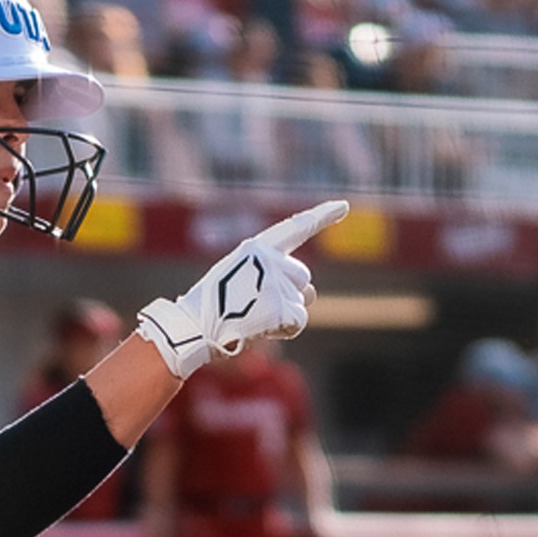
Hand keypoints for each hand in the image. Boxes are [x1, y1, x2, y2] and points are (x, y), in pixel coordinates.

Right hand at [136, 201, 345, 378]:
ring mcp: (276, 283)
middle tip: (254, 307)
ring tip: (251, 318)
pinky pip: (297, 322)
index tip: (344, 206)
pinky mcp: (280, 307)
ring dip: (284, 315)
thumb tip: (313, 293)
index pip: (296, 228)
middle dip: (288, 294)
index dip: (322, 216)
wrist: (193, 328)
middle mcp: (269, 260)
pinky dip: (284, 330)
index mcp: (255, 248)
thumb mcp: (239, 279)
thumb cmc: (213, 307)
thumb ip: (274, 277)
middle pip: (302, 278)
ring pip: (302, 301)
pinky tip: (259, 330)